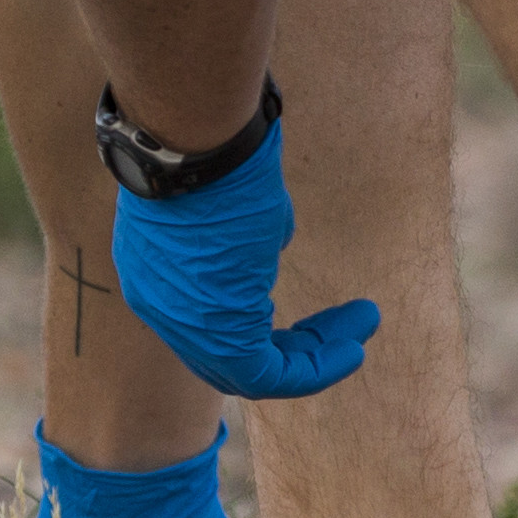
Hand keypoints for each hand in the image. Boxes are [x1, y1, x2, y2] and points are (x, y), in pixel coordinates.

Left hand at [107, 127, 375, 399]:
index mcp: (155, 272)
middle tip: (343, 329)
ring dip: (314, 355)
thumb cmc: (211, 148)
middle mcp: (162, 307)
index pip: (205, 319)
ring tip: (362, 330)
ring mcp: (185, 326)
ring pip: (251, 369)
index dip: (259, 323)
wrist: (195, 141)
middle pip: (227, 353)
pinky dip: (315, 368)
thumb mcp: (232, 196)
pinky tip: (352, 350)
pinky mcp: (218, 335)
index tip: (303, 308)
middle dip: (292, 345)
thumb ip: (248, 233)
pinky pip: (268, 375)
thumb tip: (271, 243)